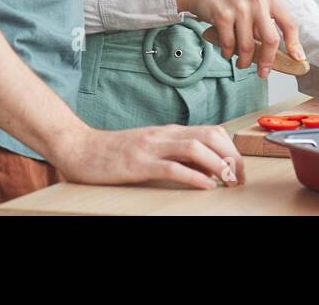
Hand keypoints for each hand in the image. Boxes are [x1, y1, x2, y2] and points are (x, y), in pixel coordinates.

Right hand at [50, 123, 244, 189]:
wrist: (79, 148)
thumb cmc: (113, 153)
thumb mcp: (149, 149)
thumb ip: (174, 154)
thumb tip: (205, 168)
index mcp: (168, 132)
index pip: (212, 132)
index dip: (232, 150)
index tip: (239, 170)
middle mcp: (163, 135)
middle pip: (210, 136)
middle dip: (232, 157)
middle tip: (239, 179)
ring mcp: (151, 148)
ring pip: (196, 148)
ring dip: (219, 165)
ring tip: (228, 182)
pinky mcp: (138, 164)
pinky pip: (173, 167)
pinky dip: (195, 177)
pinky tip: (206, 187)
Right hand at [176, 0, 305, 76]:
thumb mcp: (252, 2)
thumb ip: (265, 21)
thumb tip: (277, 52)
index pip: (289, 24)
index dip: (294, 44)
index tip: (297, 59)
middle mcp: (257, 1)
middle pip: (271, 40)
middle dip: (268, 61)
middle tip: (264, 72)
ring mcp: (239, 8)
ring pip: (248, 46)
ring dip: (245, 61)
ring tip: (242, 64)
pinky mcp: (223, 15)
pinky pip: (230, 44)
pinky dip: (229, 53)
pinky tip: (227, 53)